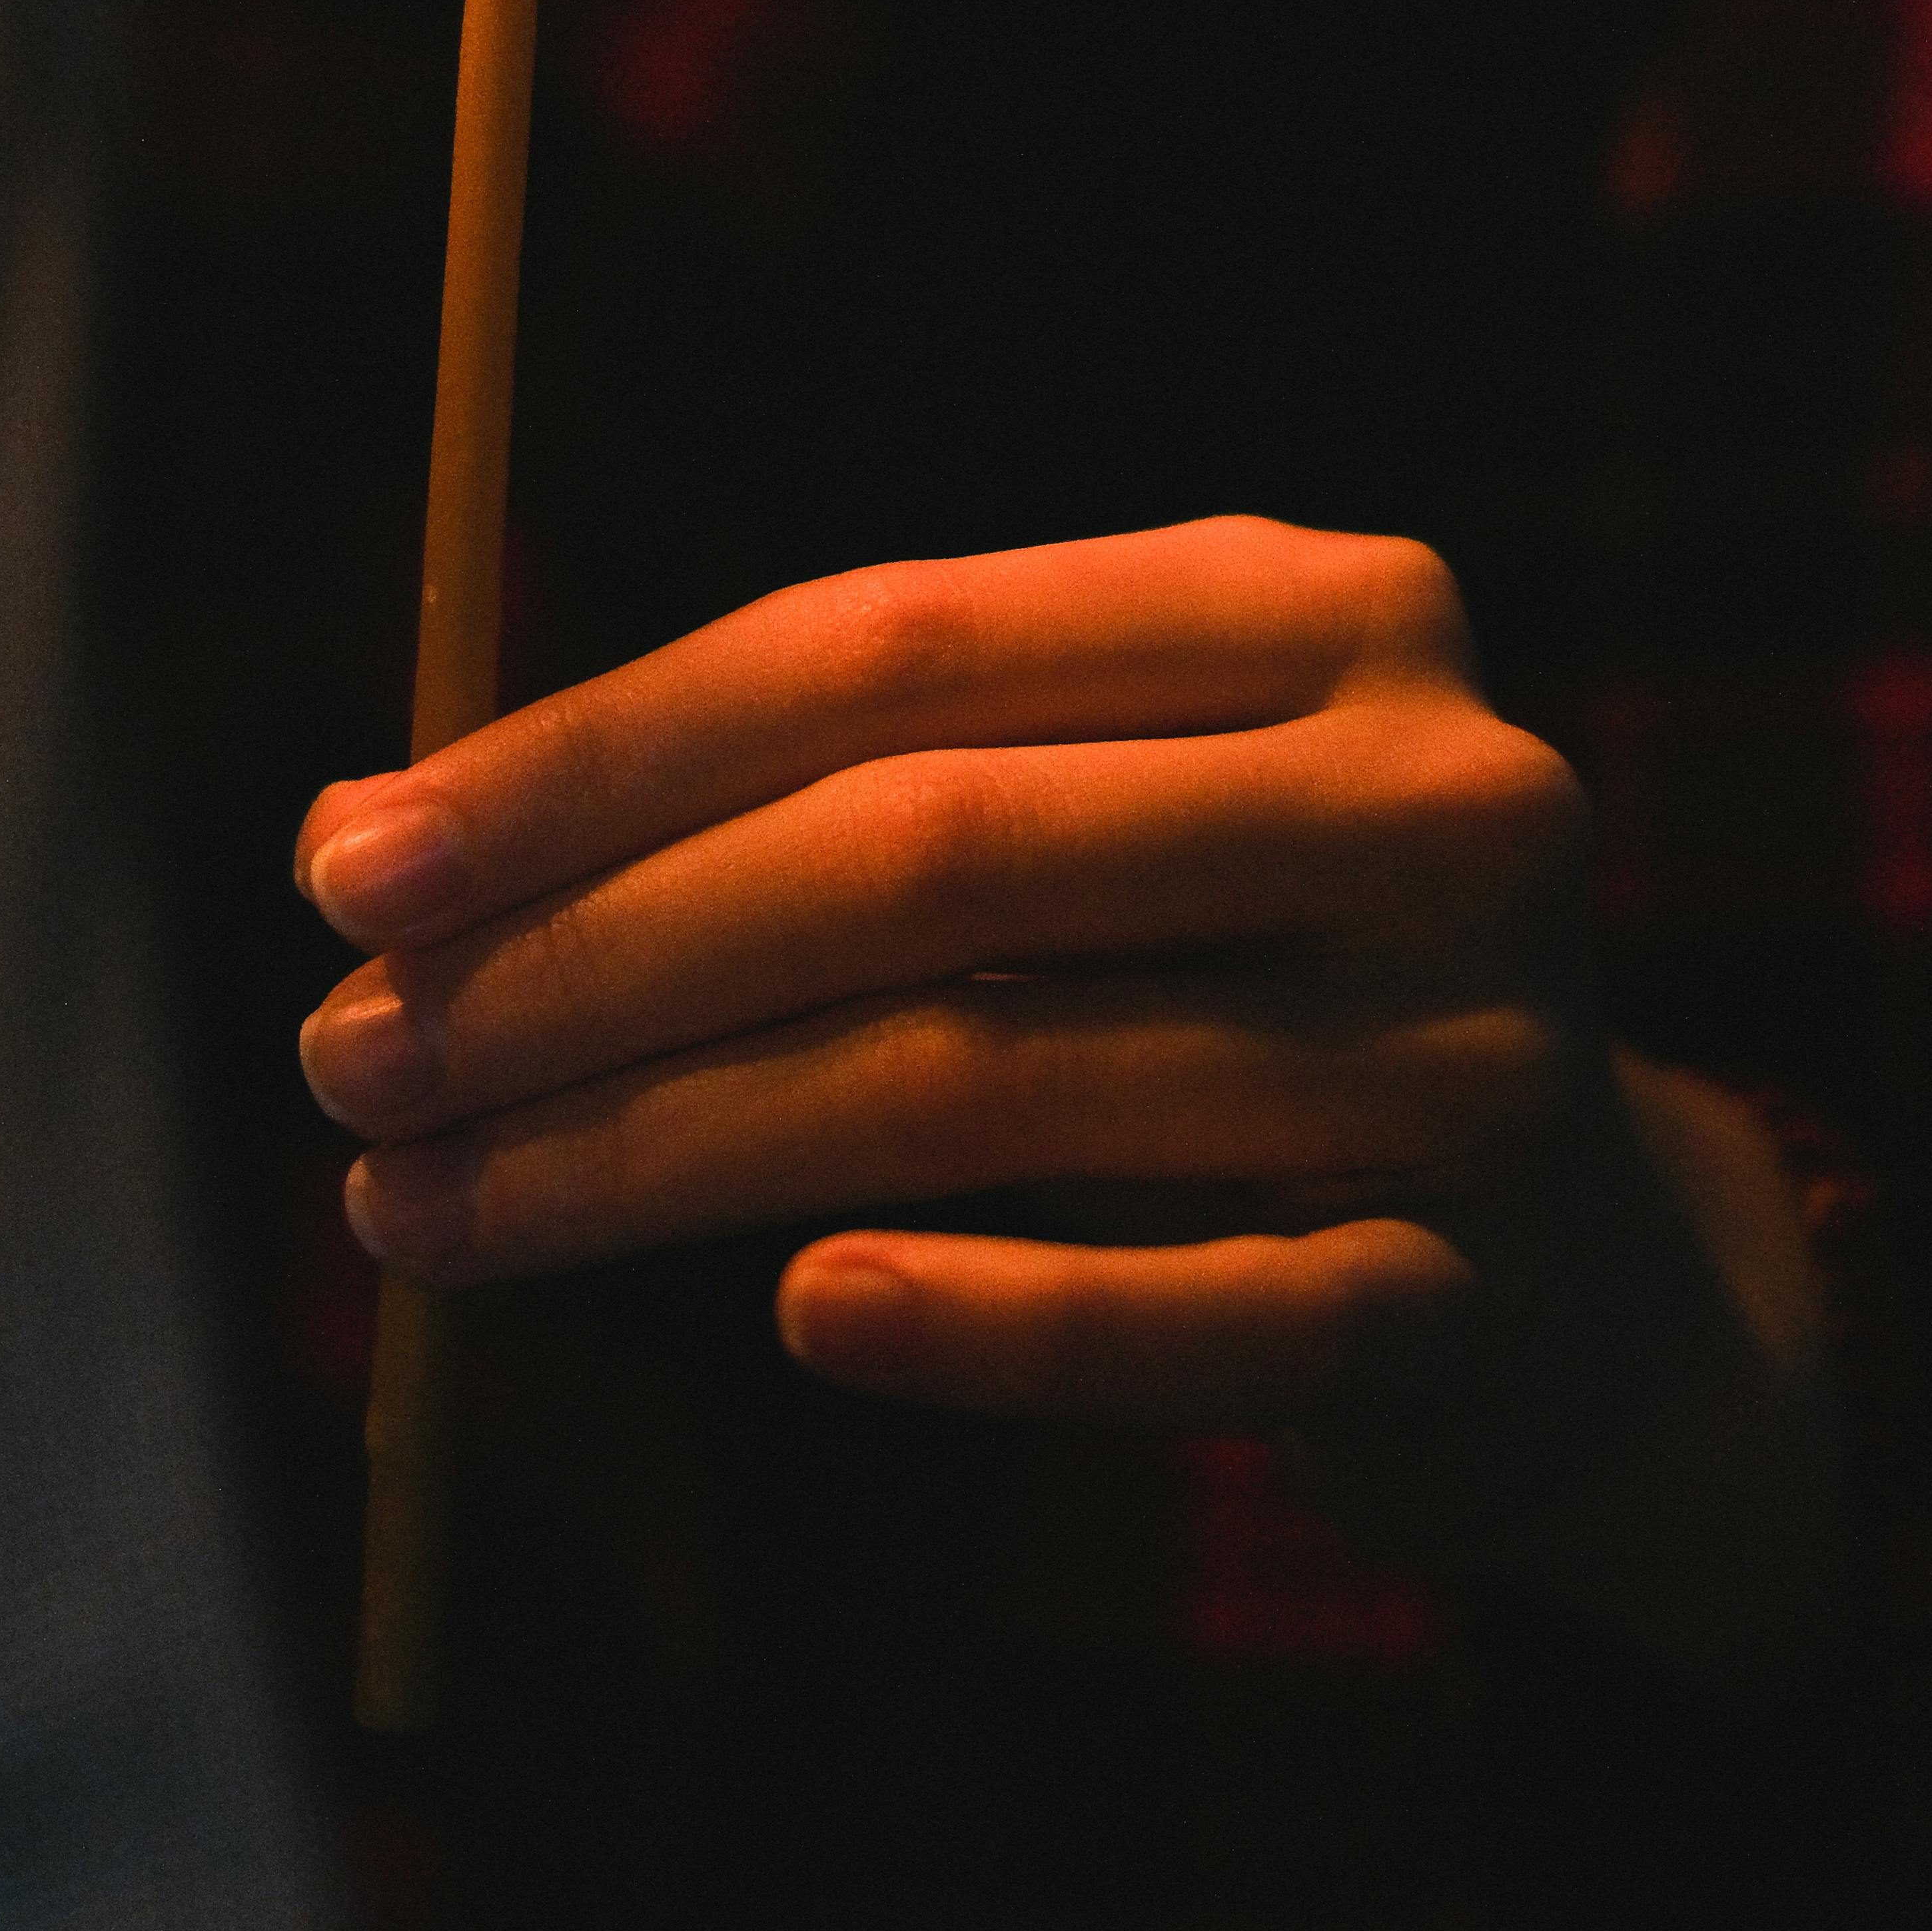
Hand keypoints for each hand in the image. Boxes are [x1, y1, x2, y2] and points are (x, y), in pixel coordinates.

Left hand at [299, 519, 1833, 1677]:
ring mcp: (1478, 1044)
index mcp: (1308, 609)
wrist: (1585, 1278)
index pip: (889, 647)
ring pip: (993, 1080)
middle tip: (346, 1068)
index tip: (351, 871)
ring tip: (426, 1216)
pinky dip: (991, 1321)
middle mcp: (1428, 786)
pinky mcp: (1484, 1291)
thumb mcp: (1079, 826)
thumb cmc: (1228, 994)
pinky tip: (800, 1315)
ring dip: (662, 1156)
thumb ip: (810, 804)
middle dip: (588, 965)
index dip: (596, 756)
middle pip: (921, 855)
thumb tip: (378, 845)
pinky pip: (1196, 1318)